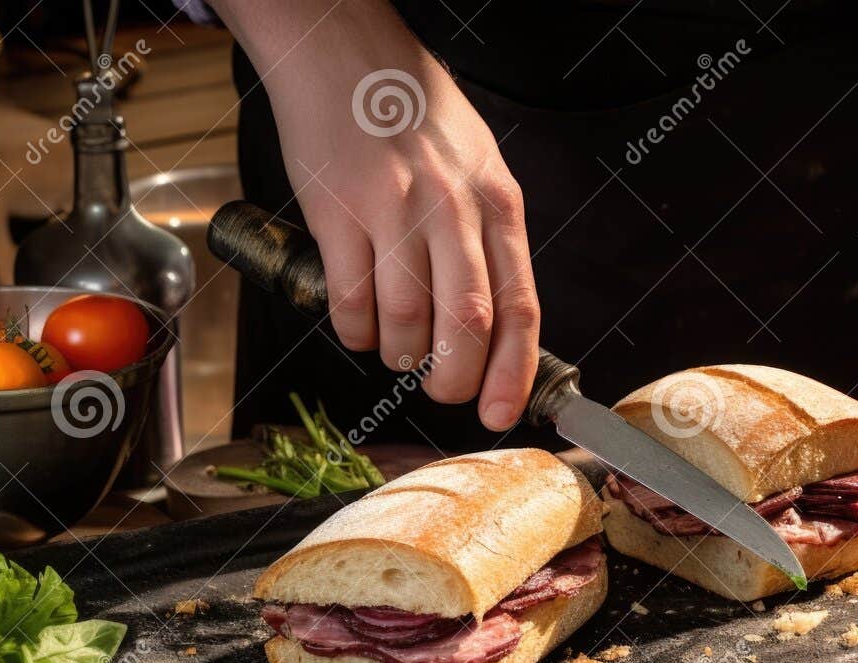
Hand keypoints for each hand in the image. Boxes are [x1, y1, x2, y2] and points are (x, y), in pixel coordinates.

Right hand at [215, 0, 539, 429]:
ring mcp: (394, 210)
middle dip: (455, 378)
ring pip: (406, 321)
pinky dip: (355, 329)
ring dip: (400, 353)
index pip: (519, 306)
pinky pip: (350, 300)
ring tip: (396, 347)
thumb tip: (496, 331)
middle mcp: (452, 209)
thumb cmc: (416, 118)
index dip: (514, 372)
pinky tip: (359, 322)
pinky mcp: (338, 213)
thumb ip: (489, 242)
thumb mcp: (479, 169)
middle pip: (466, 325)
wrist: (346, 55)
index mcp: (497, 203)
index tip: (501, 413)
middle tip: (442, 390)